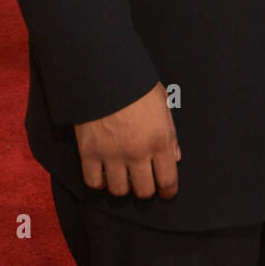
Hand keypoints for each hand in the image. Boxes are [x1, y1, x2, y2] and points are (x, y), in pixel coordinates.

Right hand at [74, 82, 180, 199]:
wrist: (103, 73)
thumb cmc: (136, 85)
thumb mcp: (163, 104)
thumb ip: (170, 134)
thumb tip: (175, 158)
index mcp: (159, 140)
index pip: (167, 180)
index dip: (168, 191)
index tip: (166, 193)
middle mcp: (137, 153)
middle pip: (144, 191)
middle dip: (145, 189)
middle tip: (143, 183)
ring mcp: (112, 155)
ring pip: (119, 190)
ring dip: (122, 187)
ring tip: (122, 178)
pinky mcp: (89, 153)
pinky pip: (93, 182)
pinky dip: (98, 182)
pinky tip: (102, 174)